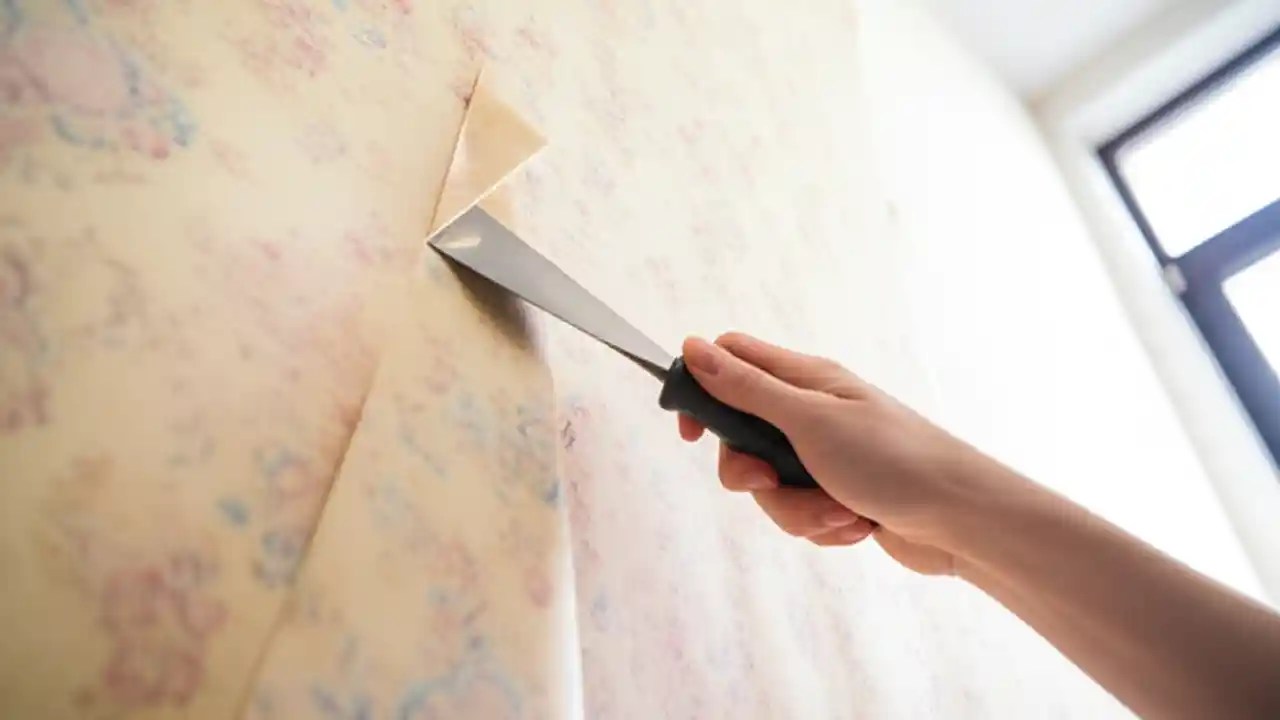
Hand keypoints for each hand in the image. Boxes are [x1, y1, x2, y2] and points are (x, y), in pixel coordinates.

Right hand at [677, 333, 1021, 574]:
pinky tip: (858, 526)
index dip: (702, 389)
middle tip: (772, 480)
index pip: (732, 360)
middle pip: (741, 437)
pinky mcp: (838, 494)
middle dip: (752, 474)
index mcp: (806, 379)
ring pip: (769, 487)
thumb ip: (746, 388)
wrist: (962, 520)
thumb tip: (692, 347)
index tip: (690, 431)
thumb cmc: (893, 459)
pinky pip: (800, 513)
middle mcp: (812, 412)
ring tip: (840, 512)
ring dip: (797, 509)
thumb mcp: (808, 421)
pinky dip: (821, 525)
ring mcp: (825, 456)